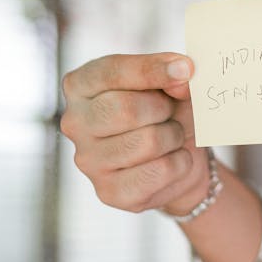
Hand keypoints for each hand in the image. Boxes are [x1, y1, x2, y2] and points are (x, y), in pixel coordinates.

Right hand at [60, 53, 209, 213]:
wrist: (177, 159)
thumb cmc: (166, 112)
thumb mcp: (170, 82)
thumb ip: (174, 73)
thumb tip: (183, 77)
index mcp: (80, 85)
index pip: (112, 71)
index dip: (152, 69)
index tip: (187, 69)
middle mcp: (75, 123)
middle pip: (125, 109)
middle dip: (163, 108)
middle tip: (170, 113)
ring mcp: (88, 161)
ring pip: (147, 141)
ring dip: (174, 136)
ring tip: (171, 136)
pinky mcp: (109, 192)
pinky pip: (160, 171)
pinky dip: (181, 162)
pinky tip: (173, 159)